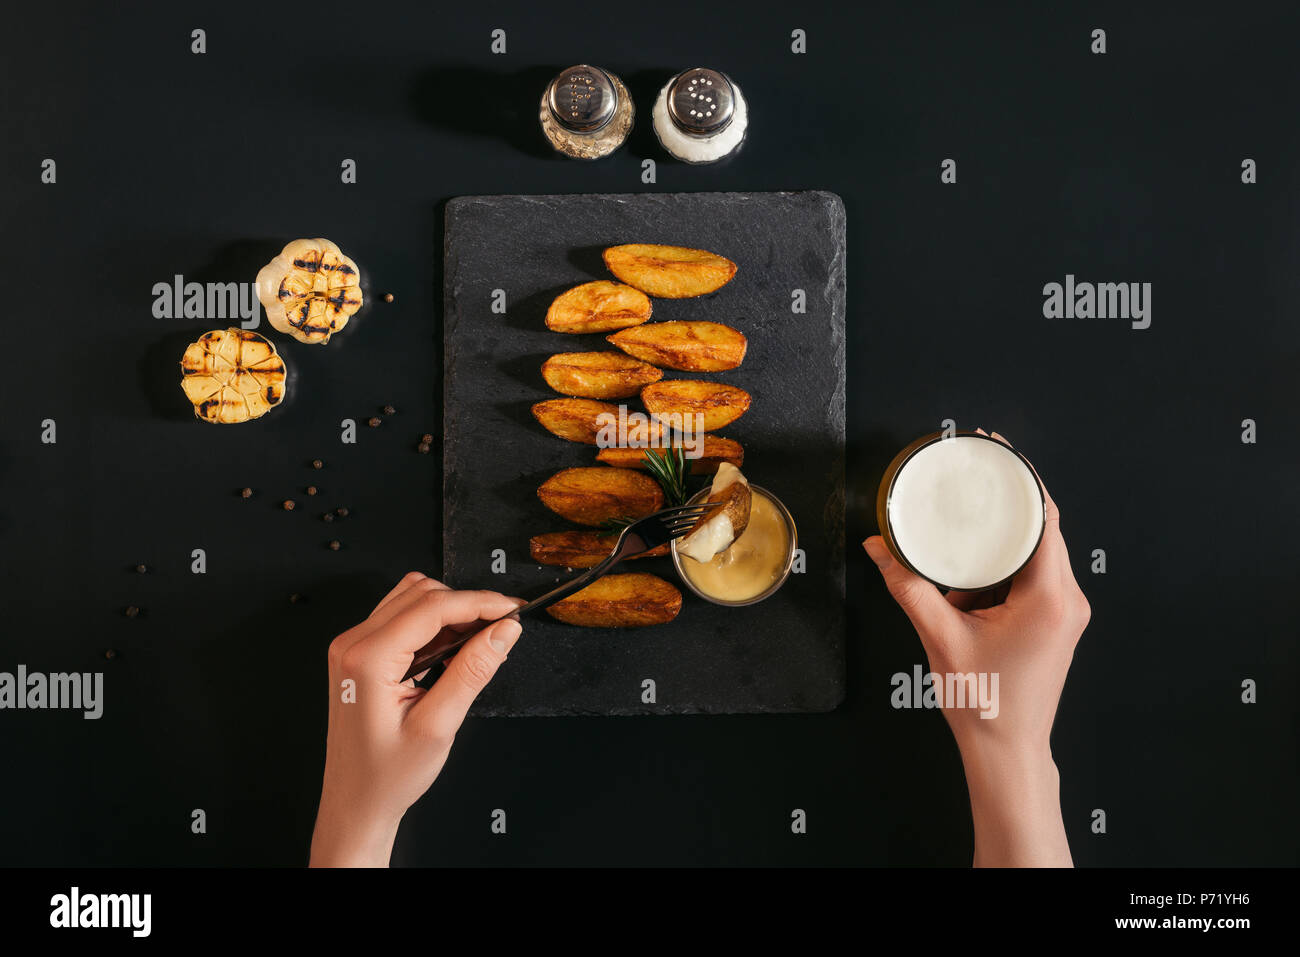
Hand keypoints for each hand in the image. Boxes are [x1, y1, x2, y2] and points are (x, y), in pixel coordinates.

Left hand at [309, 573, 522, 866]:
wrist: (355, 802)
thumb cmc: (387, 776)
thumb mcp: (439, 726)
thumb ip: (472, 671)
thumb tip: (504, 631)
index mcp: (367, 659)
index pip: (433, 607)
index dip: (480, 603)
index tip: (513, 611)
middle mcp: (353, 644)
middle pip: (421, 593)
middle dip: (466, 605)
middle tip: (500, 630)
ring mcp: (352, 646)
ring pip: (410, 598)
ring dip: (449, 611)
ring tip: (476, 642)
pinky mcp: (359, 652)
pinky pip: (400, 617)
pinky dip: (432, 624)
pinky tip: (450, 651)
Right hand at [864, 431, 1088, 866]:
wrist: (1007, 750)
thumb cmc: (984, 702)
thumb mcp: (938, 637)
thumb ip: (907, 586)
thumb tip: (880, 548)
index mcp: (1049, 596)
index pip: (1045, 517)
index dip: (1023, 477)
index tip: (998, 450)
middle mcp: (1067, 598)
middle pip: (1043, 528)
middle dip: (1005, 504)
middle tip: (973, 479)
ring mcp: (1065, 610)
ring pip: (1037, 552)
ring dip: (999, 544)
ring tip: (961, 543)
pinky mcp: (1056, 620)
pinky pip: (1032, 576)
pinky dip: (1001, 568)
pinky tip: (968, 580)